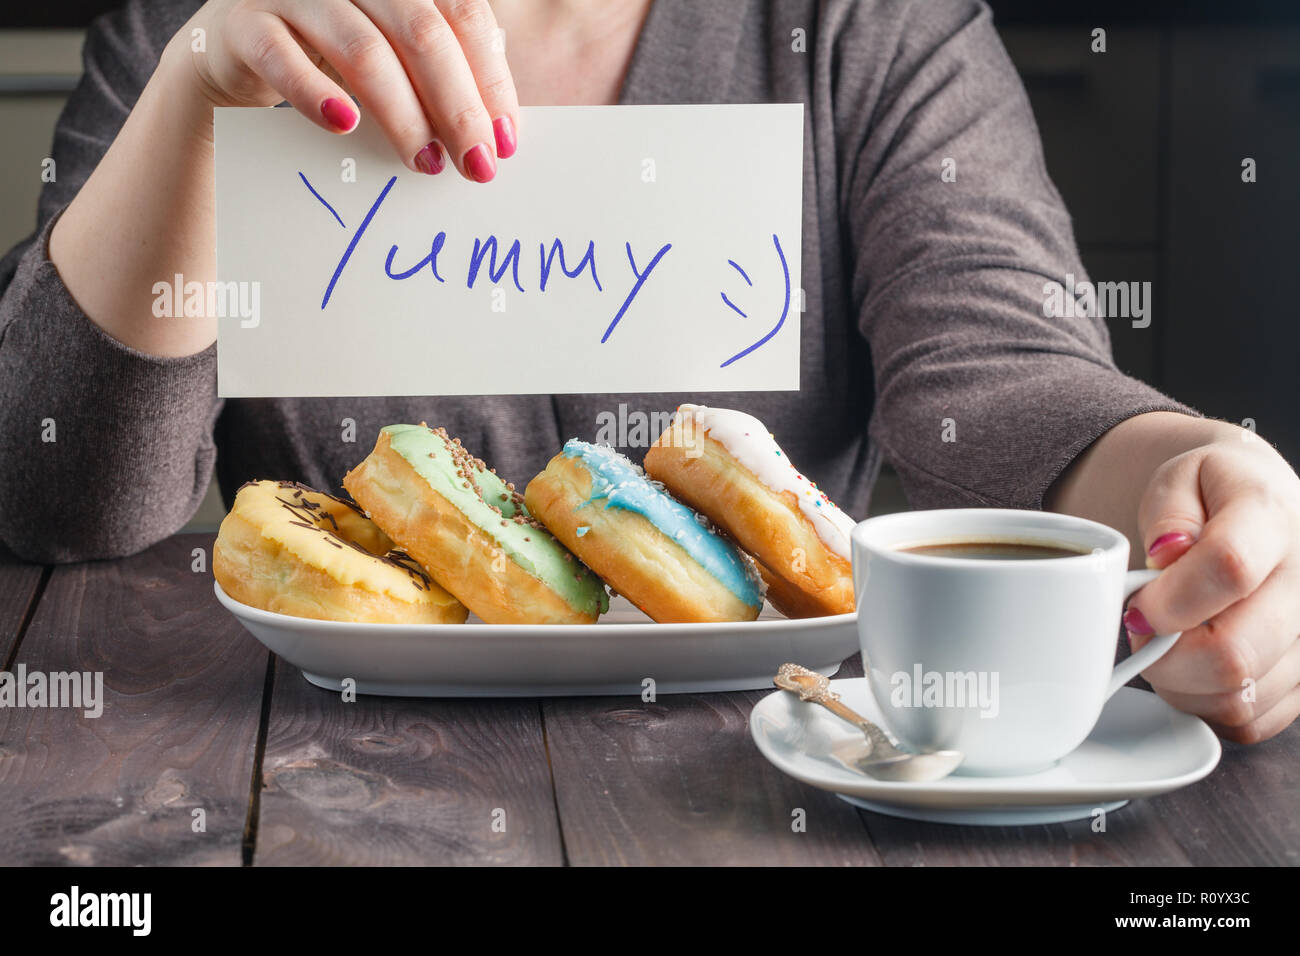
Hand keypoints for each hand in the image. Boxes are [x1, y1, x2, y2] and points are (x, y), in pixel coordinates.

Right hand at [178, 0, 518, 180]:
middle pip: (422, 33)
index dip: (490, 79)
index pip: (463, 15)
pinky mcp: (246, 23)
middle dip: (457, 107)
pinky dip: (316, 94)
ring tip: (425, 162)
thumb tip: (495, 134)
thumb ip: (443, 75)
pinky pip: (283, 57)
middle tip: (476, 164)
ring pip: (364, 50)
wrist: (242, 48)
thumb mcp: (398, 56)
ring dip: (403, 115)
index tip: (505, 140)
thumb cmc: (337, 56)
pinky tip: (345, 126)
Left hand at [1124, 432, 1299, 742]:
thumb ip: (1168, 515)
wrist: (1262, 510)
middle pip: (1233, 654)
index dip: (1167, 601)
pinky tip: (1195, 667)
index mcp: (1273, 517)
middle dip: (1164, 655)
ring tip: (1169, 643)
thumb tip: (1167, 556)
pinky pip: (1251, 720)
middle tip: (1144, 631)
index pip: (1227, 570)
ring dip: (1182, 683)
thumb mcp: (1179, 480)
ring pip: (1238, 698)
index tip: (1136, 606)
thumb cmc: (1212, 496)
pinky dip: (1207, 704)